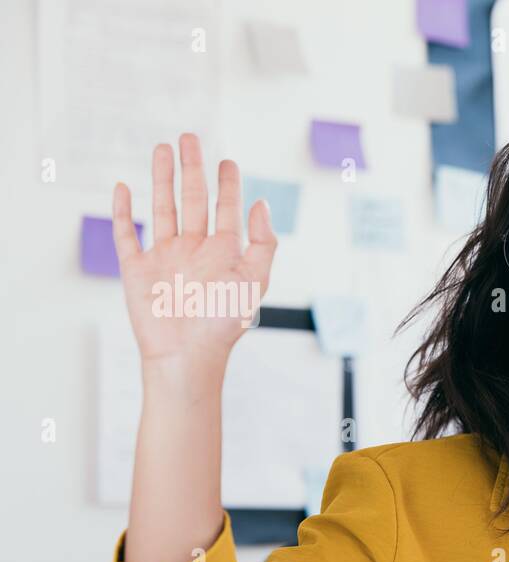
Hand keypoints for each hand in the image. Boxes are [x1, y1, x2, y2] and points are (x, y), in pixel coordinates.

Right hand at [111, 133, 277, 365]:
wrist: (186, 354)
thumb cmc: (223, 323)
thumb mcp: (254, 280)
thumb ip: (262, 242)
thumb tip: (260, 204)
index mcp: (223, 252)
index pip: (225, 208)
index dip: (227, 185)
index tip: (228, 161)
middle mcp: (194, 250)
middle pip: (192, 199)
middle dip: (192, 169)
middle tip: (191, 137)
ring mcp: (165, 257)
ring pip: (162, 207)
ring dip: (162, 178)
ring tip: (164, 148)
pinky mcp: (137, 268)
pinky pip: (127, 234)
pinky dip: (123, 211)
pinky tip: (124, 187)